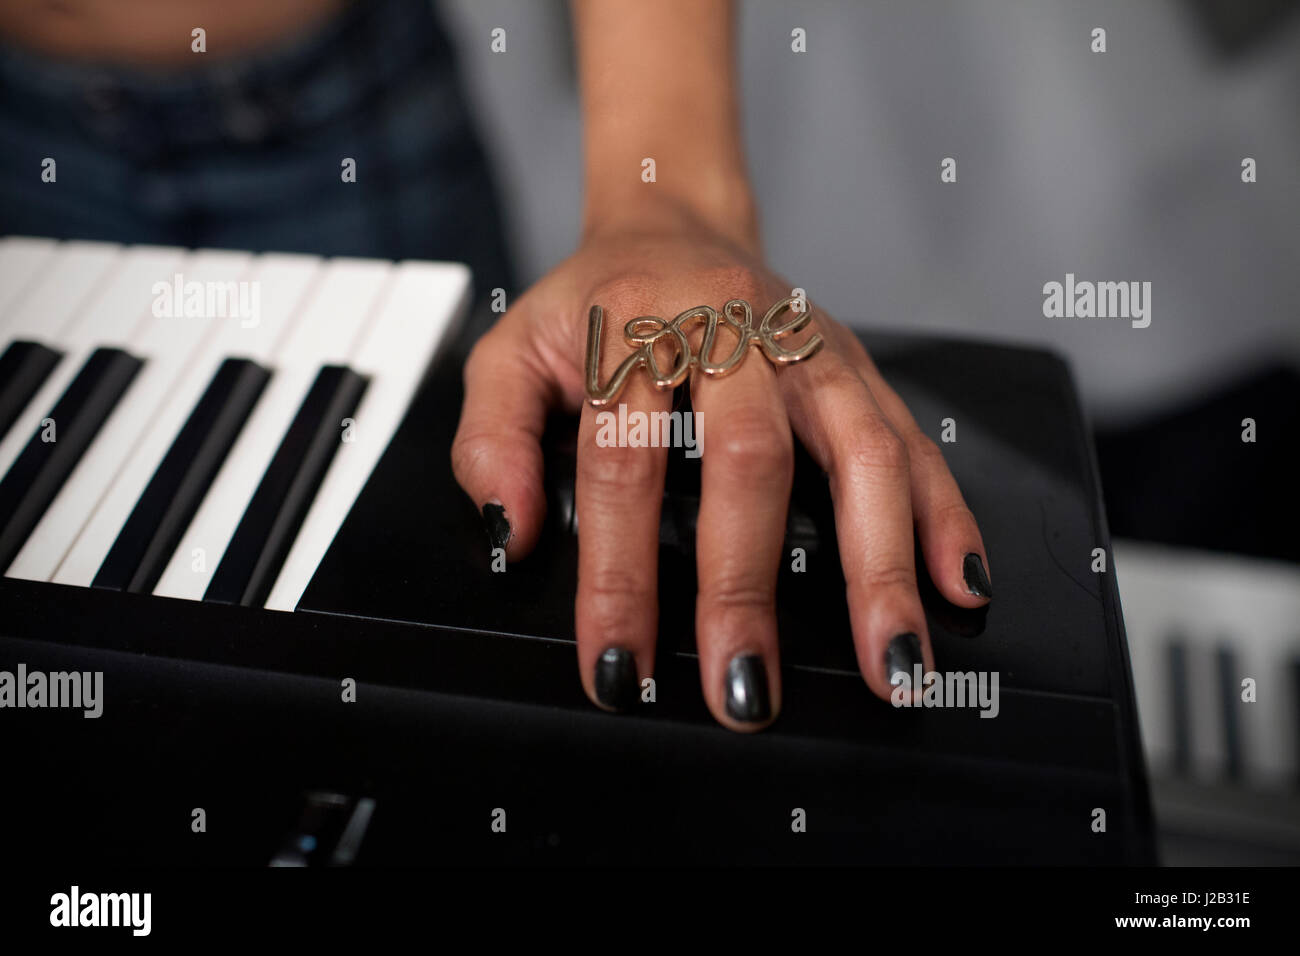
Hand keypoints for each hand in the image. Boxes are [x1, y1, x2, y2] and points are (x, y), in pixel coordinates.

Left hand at [451, 200, 991, 730]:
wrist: (673, 227)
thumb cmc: (594, 305)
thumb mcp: (511, 353)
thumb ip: (491, 439)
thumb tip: (512, 531)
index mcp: (636, 328)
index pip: (623, 465)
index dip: (619, 575)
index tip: (618, 665)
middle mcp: (733, 330)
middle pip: (749, 459)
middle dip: (749, 585)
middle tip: (747, 688)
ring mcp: (808, 347)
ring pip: (859, 449)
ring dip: (879, 565)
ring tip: (891, 664)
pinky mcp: (858, 365)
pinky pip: (913, 437)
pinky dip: (943, 512)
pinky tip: (957, 582)